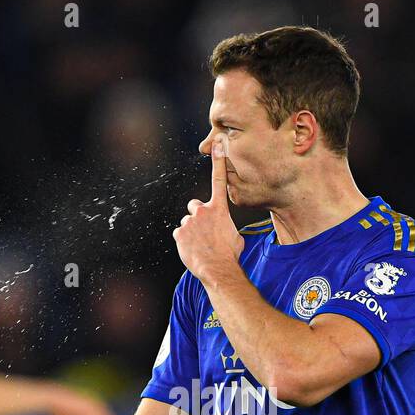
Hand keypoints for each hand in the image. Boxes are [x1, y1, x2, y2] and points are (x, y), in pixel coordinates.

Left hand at [172, 140, 244, 284]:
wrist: (218, 270)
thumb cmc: (230, 255)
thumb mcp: (235, 235)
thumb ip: (226, 225)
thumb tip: (224, 229)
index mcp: (219, 210)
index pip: (219, 180)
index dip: (218, 161)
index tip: (218, 144)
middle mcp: (203, 211)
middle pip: (194, 206)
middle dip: (197, 215)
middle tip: (203, 231)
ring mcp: (189, 221)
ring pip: (187, 222)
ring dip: (191, 231)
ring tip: (200, 245)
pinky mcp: (179, 233)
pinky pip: (180, 234)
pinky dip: (184, 241)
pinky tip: (192, 250)